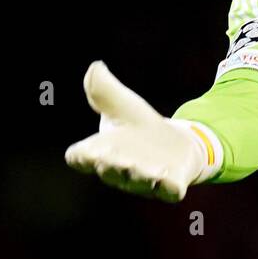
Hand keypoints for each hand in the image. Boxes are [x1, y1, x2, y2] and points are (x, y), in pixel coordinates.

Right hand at [64, 61, 210, 201]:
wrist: (177, 144)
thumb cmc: (141, 127)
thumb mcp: (123, 106)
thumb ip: (105, 90)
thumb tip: (95, 67)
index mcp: (101, 152)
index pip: (80, 157)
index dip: (81, 157)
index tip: (81, 154)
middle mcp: (120, 170)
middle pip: (109, 170)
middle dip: (113, 164)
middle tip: (118, 158)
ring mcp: (145, 181)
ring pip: (138, 181)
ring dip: (141, 175)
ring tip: (142, 166)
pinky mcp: (171, 185)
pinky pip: (168, 191)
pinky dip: (169, 187)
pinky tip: (171, 180)